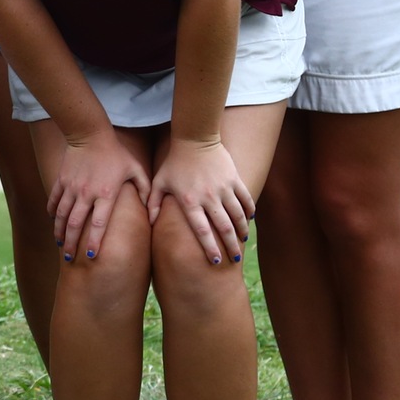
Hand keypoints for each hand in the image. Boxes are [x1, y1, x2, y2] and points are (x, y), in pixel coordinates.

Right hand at [48, 133, 151, 262]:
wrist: (90, 133)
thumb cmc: (116, 152)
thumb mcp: (135, 169)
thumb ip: (146, 190)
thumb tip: (153, 210)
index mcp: (106, 193)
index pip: (99, 224)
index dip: (94, 241)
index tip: (92, 256)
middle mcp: (86, 193)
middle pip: (75, 224)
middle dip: (71, 243)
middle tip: (70, 258)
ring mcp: (71, 187)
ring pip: (61, 215)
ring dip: (59, 231)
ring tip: (60, 244)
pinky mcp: (62, 180)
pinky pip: (54, 200)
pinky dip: (52, 212)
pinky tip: (53, 221)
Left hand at [147, 139, 255, 265]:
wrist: (194, 138)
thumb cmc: (174, 162)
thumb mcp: (160, 181)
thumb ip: (154, 203)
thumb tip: (151, 222)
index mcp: (190, 201)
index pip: (202, 231)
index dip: (209, 248)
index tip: (215, 261)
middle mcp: (208, 197)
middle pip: (224, 228)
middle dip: (231, 246)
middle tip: (235, 259)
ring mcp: (223, 188)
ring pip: (237, 215)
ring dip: (241, 230)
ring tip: (243, 241)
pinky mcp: (234, 179)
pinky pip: (246, 198)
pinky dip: (249, 210)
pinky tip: (249, 220)